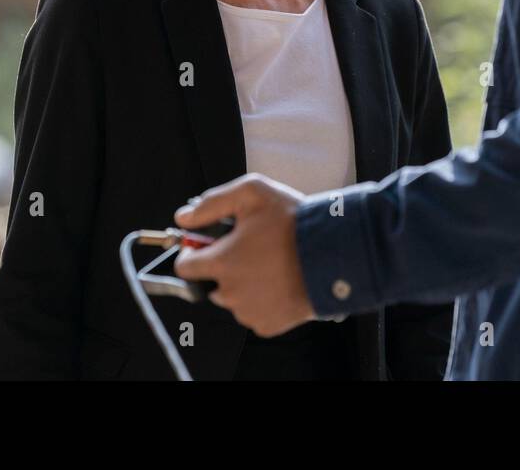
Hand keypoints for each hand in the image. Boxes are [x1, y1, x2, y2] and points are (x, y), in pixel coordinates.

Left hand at [173, 174, 317, 336]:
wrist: (335, 253)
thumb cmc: (295, 223)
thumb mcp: (252, 193)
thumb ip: (212, 203)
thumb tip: (184, 217)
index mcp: (221, 263)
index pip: (185, 266)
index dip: (192, 252)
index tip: (205, 245)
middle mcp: (231, 292)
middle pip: (211, 283)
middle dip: (224, 266)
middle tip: (250, 249)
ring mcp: (249, 312)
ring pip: (234, 298)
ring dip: (244, 284)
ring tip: (270, 264)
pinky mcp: (268, 325)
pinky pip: (255, 313)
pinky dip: (263, 300)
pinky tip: (279, 282)